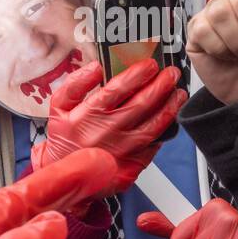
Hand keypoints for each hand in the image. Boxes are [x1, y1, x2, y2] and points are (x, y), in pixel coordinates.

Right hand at [31, 59, 186, 192]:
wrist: (64, 174)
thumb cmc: (65, 138)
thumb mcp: (59, 106)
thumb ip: (75, 84)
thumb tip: (95, 67)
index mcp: (89, 114)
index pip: (118, 89)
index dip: (138, 74)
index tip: (150, 64)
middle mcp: (107, 132)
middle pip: (141, 105)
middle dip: (161, 86)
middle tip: (171, 73)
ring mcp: (121, 150)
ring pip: (152, 127)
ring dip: (169, 108)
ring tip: (178, 94)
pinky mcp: (130, 165)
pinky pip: (153, 146)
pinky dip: (164, 132)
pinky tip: (170, 119)